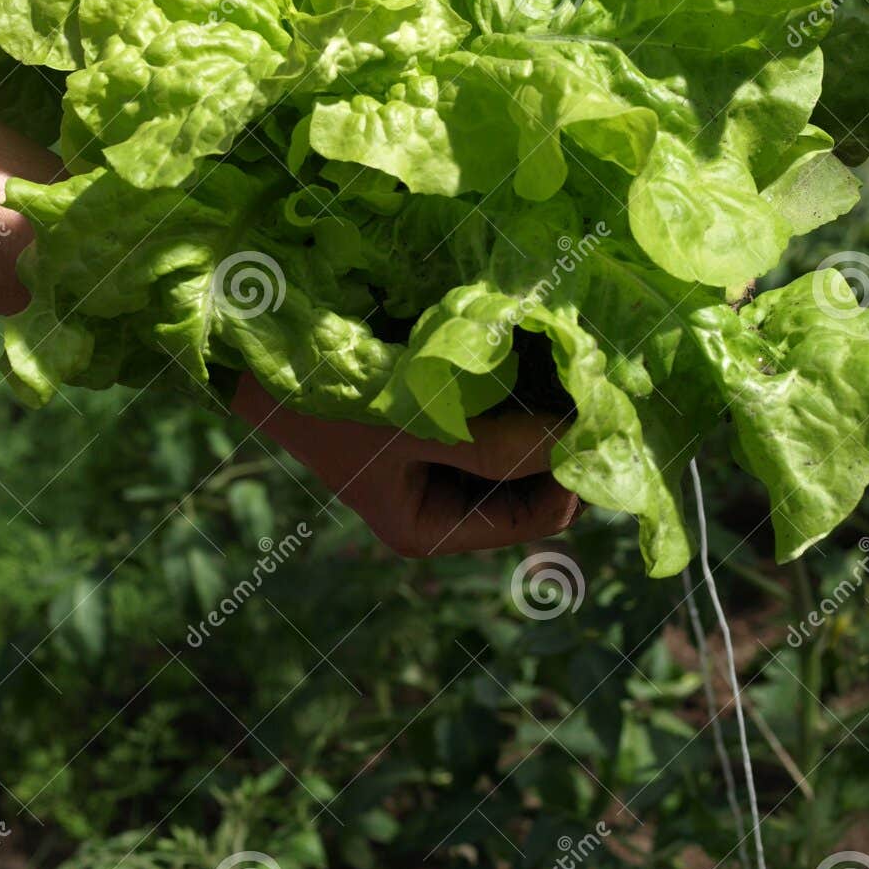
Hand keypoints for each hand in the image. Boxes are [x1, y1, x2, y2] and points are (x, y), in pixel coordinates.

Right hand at [234, 375, 578, 556]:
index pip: (545, 514)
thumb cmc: (335, 402)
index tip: (597, 411)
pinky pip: (510, 398)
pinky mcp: (449, 406)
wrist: (271, 346)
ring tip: (563, 351)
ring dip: (550, 395)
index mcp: (437, 529)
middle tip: (589, 373)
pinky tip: (533, 339)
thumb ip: (499, 446)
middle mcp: (450, 498)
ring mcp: (450, 452)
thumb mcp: (418, 431)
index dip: (577, 470)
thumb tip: (583, 439)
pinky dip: (526, 373)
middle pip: (542, 474)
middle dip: (565, 427)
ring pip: (532, 432)